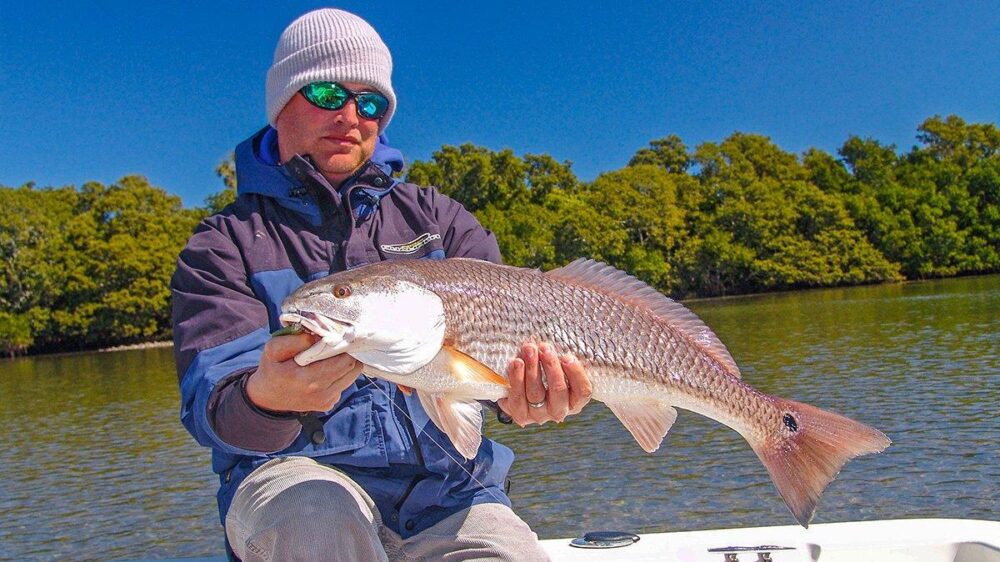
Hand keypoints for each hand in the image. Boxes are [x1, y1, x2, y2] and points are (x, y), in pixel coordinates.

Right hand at [245, 332, 363, 412]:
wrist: (267, 397)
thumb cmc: (272, 368)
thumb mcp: (273, 349)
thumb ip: (293, 341)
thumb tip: (317, 336)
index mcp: (306, 379)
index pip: (343, 360)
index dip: (344, 345)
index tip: (338, 336)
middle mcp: (319, 393)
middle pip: (352, 367)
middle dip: (348, 352)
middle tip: (337, 343)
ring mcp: (326, 401)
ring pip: (352, 375)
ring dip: (345, 363)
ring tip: (331, 356)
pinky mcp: (328, 404)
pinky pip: (344, 384)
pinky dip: (340, 375)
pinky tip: (326, 370)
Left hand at [498, 342, 591, 425]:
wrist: (520, 387)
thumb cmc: (545, 370)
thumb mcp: (558, 364)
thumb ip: (562, 357)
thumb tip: (559, 335)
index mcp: (575, 400)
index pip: (583, 391)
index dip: (576, 374)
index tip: (567, 356)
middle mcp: (559, 411)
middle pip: (558, 391)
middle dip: (551, 367)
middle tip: (545, 348)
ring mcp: (540, 415)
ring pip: (536, 393)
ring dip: (532, 369)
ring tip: (529, 349)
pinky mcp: (521, 416)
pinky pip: (518, 399)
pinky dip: (516, 379)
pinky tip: (516, 363)